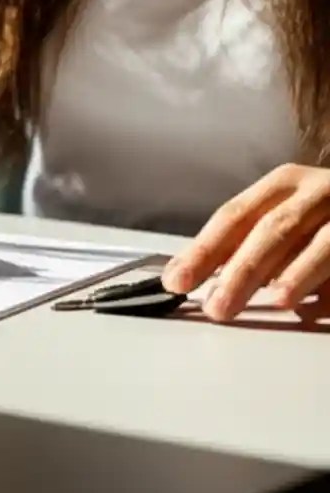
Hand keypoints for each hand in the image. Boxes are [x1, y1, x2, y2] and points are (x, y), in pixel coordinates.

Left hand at [163, 163, 329, 320]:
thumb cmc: (325, 218)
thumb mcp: (286, 219)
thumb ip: (245, 245)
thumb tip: (189, 275)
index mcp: (282, 184)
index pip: (234, 216)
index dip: (204, 249)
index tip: (177, 281)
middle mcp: (317, 189)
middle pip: (273, 229)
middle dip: (243, 270)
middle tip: (218, 307)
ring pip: (322, 243)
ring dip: (297, 275)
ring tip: (276, 302)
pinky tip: (318, 308)